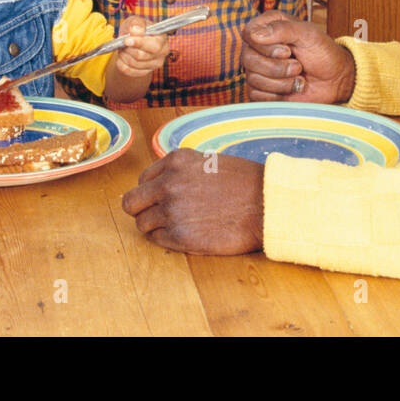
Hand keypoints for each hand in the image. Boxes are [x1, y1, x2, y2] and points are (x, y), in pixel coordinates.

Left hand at [112, 15, 170, 76]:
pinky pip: (129, 71)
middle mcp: (162, 53)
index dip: (139, 43)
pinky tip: (122, 56)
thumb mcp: (135, 21)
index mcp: (162, 39)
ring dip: (124, 55)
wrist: (132, 42)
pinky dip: (121, 63)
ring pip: (133, 64)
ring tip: (122, 48)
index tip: (126, 40)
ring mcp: (154, 64)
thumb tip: (135, 30)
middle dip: (128, 49)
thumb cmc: (136, 29)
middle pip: (141, 56)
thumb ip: (136, 23)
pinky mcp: (145, 72)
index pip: (154, 46)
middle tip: (122, 43)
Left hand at [121, 148, 263, 254]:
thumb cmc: (245, 183)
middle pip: (131, 202)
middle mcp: (168, 183)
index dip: (152, 191)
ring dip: (156, 226)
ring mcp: (172, 210)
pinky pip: (157, 239)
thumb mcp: (209, 162)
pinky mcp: (179, 236)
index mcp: (176, 161)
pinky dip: (167, 239)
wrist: (267, 205)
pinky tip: (186, 234)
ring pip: (142, 223)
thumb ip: (182, 171)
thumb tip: (163, 183)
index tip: (163, 198)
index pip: (143, 179)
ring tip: (179, 225)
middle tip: (158, 215)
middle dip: (142, 209)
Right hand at [241, 10, 356, 103]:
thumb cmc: (323, 52)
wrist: (335, 80)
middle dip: (277, 67)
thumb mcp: (308, 34)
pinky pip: (257, 96)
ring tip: (300, 77)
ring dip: (282, 82)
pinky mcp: (261, 90)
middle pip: (248, 59)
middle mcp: (258, 48)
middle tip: (298, 66)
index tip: (287, 50)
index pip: (249, 34)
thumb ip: (283, 29)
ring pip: (253, 79)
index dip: (265, 46)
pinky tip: (293, 88)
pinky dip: (279, 94)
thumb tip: (255, 34)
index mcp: (268, 27)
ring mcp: (258, 70)